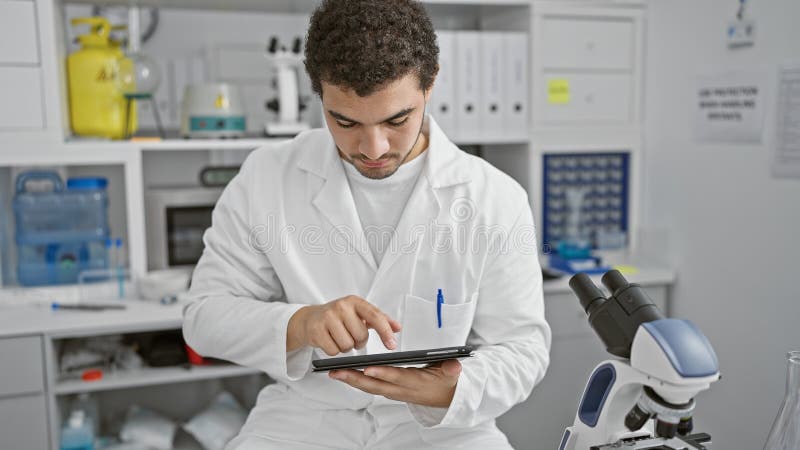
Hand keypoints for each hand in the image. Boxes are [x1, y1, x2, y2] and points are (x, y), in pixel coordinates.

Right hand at [287, 295, 400, 354]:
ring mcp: (327, 317)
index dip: (385, 331)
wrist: (309, 319)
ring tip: (339, 337)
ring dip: (346, 347)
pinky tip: (329, 341)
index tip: (392, 345)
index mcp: (354, 301)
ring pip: (347, 346)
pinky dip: (334, 351)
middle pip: (361, 336)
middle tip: (350, 335)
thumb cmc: (338, 317)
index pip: (375, 316)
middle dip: (358, 341)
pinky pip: (334, 351)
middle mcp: (341, 306)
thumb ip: (379, 319)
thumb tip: (397, 327)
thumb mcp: (358, 313)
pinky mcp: (316, 330)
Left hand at [329, 359, 461, 407]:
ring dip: (351, 381)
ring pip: (369, 387)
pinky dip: (356, 381)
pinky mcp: (390, 391)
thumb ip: (452, 369)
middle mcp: (401, 390)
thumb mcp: (451, 374)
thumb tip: (455, 365)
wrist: (445, 398)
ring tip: (333, 372)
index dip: (383, 374)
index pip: (397, 378)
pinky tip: (344, 374)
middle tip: (337, 371)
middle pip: (376, 385)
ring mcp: (394, 392)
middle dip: (355, 379)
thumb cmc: (445, 382)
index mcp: (415, 383)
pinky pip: (370, 387)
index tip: (368, 369)